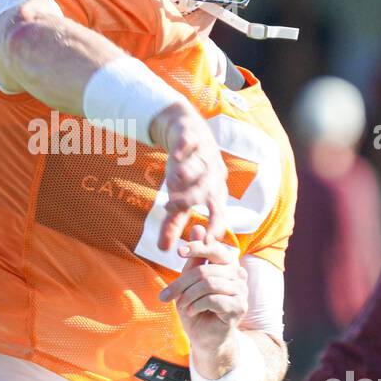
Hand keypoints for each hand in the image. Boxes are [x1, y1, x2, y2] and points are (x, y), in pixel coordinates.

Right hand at [149, 102, 227, 250]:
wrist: (186, 131)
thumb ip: (174, 223)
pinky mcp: (192, 137)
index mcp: (215, 192)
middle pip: (207, 190)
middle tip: (170, 207)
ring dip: (186, 174)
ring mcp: (203, 155)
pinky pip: (189, 143)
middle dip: (190, 199)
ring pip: (198, 167)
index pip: (218, 213)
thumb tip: (163, 249)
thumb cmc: (188, 172)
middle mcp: (213, 175)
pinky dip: (183, 148)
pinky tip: (174, 156)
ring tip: (171, 182)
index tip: (207, 243)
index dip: (214, 226)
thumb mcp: (181, 197)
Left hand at [158, 224, 247, 352]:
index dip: (197, 248)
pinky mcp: (239, 307)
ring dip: (188, 296)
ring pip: (208, 284)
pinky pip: (213, 299)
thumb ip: (195, 257)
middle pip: (205, 270)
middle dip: (181, 283)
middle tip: (167, 295)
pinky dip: (196, 305)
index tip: (178, 252)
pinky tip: (191, 311)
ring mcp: (242, 291)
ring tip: (181, 306)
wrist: (205, 337)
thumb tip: (198, 227)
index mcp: (228, 264)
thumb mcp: (190, 281)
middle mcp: (238, 275)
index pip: (215, 249)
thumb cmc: (196, 307)